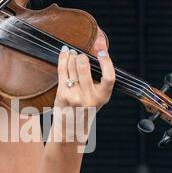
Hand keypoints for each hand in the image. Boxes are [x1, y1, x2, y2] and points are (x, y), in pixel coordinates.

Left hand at [52, 29, 113, 143]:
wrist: (71, 126)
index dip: (106, 62)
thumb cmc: (86, 106)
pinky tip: (65, 53)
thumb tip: (101, 46)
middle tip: (81, 55)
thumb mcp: (99, 94)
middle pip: (84, 68)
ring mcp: (74, 96)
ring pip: (72, 67)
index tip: (102, 52)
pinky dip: (63, 59)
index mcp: (103, 97)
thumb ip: (101, 74)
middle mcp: (89, 98)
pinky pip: (62, 71)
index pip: (109, 77)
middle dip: (82, 57)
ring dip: (72, 56)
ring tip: (72, 52)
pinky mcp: (63, 93)